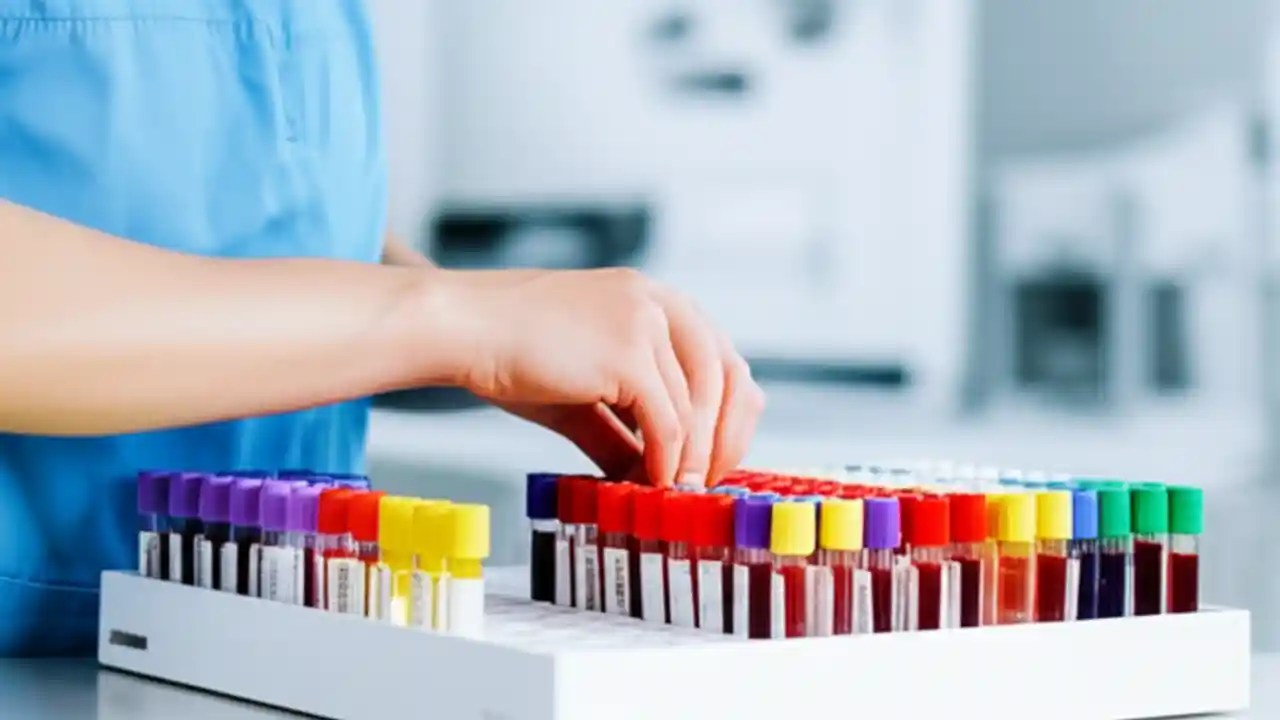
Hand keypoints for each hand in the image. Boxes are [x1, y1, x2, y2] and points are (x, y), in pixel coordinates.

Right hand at [441, 267, 764, 486]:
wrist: (462, 327)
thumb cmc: (511, 351)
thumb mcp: (584, 388)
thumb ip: (625, 425)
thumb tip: (652, 473)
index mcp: (656, 300)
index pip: (722, 358)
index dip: (728, 414)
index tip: (714, 458)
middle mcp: (660, 302)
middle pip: (729, 377)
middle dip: (725, 438)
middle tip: (707, 483)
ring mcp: (646, 323)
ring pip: (699, 406)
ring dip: (694, 459)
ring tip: (677, 491)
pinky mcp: (628, 353)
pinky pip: (668, 423)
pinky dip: (666, 461)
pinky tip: (652, 482)